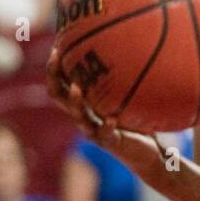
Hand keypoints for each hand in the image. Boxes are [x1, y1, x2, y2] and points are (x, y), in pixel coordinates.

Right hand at [46, 47, 160, 165]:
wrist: (144, 153)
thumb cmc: (135, 122)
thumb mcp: (128, 98)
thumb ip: (126, 81)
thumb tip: (133, 48)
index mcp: (85, 105)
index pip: (62, 84)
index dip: (55, 69)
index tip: (56, 47)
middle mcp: (84, 117)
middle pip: (60, 97)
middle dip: (54, 77)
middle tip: (57, 58)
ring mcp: (94, 131)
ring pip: (79, 117)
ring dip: (76, 102)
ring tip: (77, 88)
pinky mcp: (109, 142)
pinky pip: (105, 134)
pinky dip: (107, 126)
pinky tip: (111, 119)